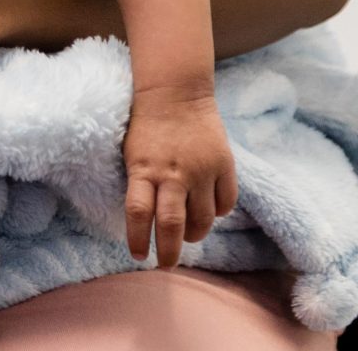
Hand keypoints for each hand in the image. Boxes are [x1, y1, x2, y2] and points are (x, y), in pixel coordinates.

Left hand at [123, 85, 237, 267]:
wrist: (176, 93)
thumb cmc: (147, 126)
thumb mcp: (132, 154)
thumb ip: (140, 184)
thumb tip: (145, 222)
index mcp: (144, 169)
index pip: (138, 212)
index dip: (138, 238)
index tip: (138, 255)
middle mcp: (173, 173)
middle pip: (173, 224)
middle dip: (170, 252)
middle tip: (166, 265)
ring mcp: (201, 170)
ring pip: (203, 220)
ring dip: (194, 233)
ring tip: (187, 235)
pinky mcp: (224, 165)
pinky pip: (225, 204)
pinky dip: (217, 213)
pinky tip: (208, 211)